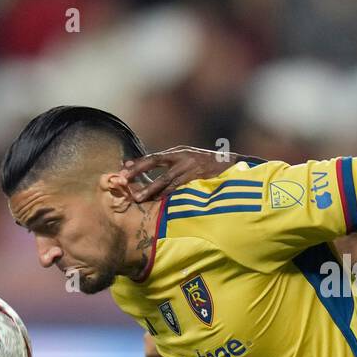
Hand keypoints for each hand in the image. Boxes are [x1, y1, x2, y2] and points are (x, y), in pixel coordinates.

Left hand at [120, 146, 239, 202]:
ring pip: (166, 180)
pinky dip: (169, 197)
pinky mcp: (198, 179)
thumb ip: (175, 167)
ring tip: (138, 198)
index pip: (154, 157)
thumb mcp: (192, 161)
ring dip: (151, 190)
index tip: (123, 168)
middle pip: (155, 163)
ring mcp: (190, 168)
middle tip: (123, 181)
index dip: (138, 162)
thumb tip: (156, 180)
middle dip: (138, 172)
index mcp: (179, 152)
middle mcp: (183, 157)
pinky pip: (180, 189)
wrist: (233, 166)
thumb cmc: (210, 167)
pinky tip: (159, 203)